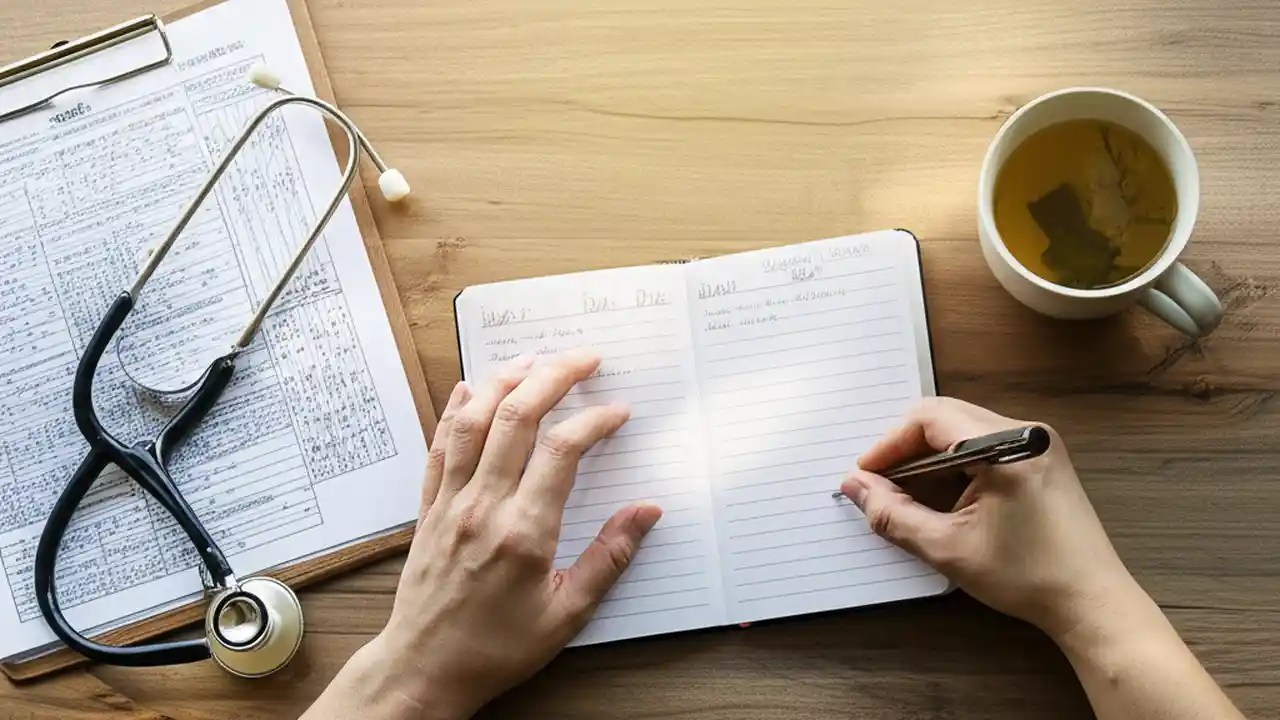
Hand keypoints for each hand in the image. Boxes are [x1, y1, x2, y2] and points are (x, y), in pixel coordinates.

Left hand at [311, 351, 660, 719]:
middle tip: (584, 357)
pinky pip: (439, 447)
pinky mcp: (429, 508)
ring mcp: (450, 502)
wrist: (423, 670)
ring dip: (504, 380)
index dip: (594, 420)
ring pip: (473, 421)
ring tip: (533, 358)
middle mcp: (483, 506)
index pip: (562, 451)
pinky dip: (456, 412)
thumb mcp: (567, 615)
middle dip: (554, 376)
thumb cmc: (497, 649)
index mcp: (524, 532)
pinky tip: (470, 389)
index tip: (618, 411)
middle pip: (517, 416)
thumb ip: (609, 558)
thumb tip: (647, 512)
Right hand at [841, 397, 1134, 638]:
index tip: (866, 475)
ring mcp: (1038, 442)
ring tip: (906, 492)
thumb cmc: (1027, 577)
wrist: (1091, 601)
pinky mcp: (1042, 457)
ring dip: (928, 456)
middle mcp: (1025, 432)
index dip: (889, 443)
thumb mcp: (947, 548)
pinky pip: (984, 443)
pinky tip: (941, 494)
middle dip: (905, 449)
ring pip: (963, 429)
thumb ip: (893, 514)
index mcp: (1006, 446)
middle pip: (945, 417)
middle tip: (880, 484)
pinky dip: (953, 463)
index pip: (930, 418)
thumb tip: (855, 486)